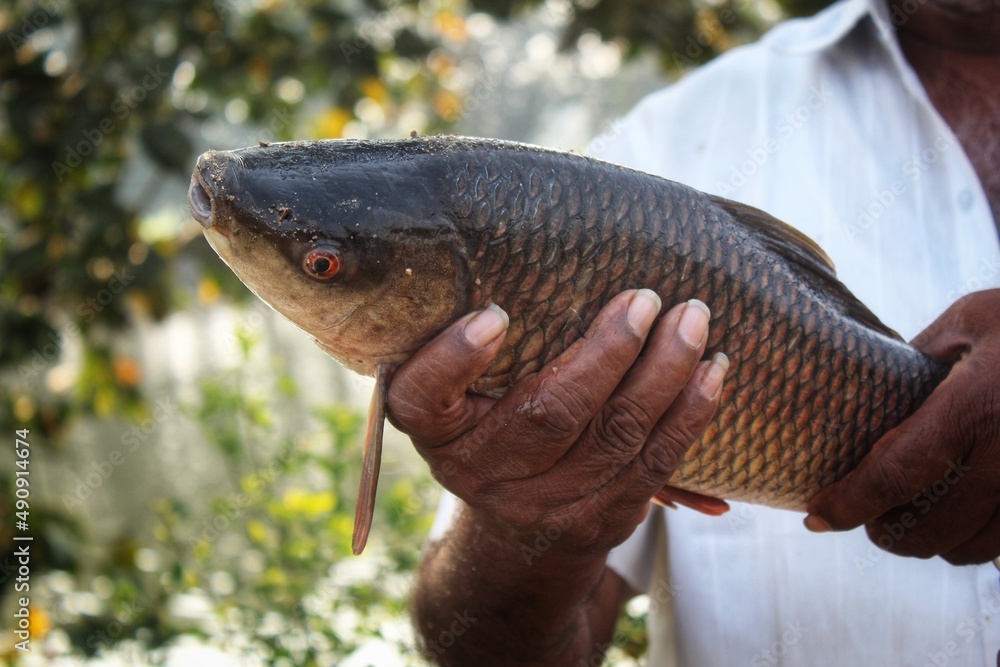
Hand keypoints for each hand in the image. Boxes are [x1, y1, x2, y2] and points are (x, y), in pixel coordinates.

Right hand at [387, 290, 727, 559]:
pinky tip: (712, 371)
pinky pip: (654, 464)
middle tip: (644, 299)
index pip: (423, 399)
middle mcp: (481, 472)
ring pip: (614, 436)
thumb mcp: (462, 393)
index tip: (493, 316)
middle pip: (547, 415)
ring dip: (664, 372)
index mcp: (438, 430)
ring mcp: (544, 504)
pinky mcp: (601, 518)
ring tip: (692, 319)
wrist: (518, 530)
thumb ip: (476, 349)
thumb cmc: (491, 423)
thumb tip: (510, 257)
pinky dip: (690, 412)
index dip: (455, 359)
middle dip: (607, 352)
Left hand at [806, 289, 999, 564]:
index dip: (850, 503)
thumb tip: (873, 391)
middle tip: (864, 515)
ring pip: (971, 548)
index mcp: (975, 405)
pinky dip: (975, 542)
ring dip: (930, 542)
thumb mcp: (970, 320)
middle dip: (884, 530)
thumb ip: (917, 357)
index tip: (818, 516)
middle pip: (929, 526)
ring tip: (908, 517)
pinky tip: (959, 517)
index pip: (897, 473)